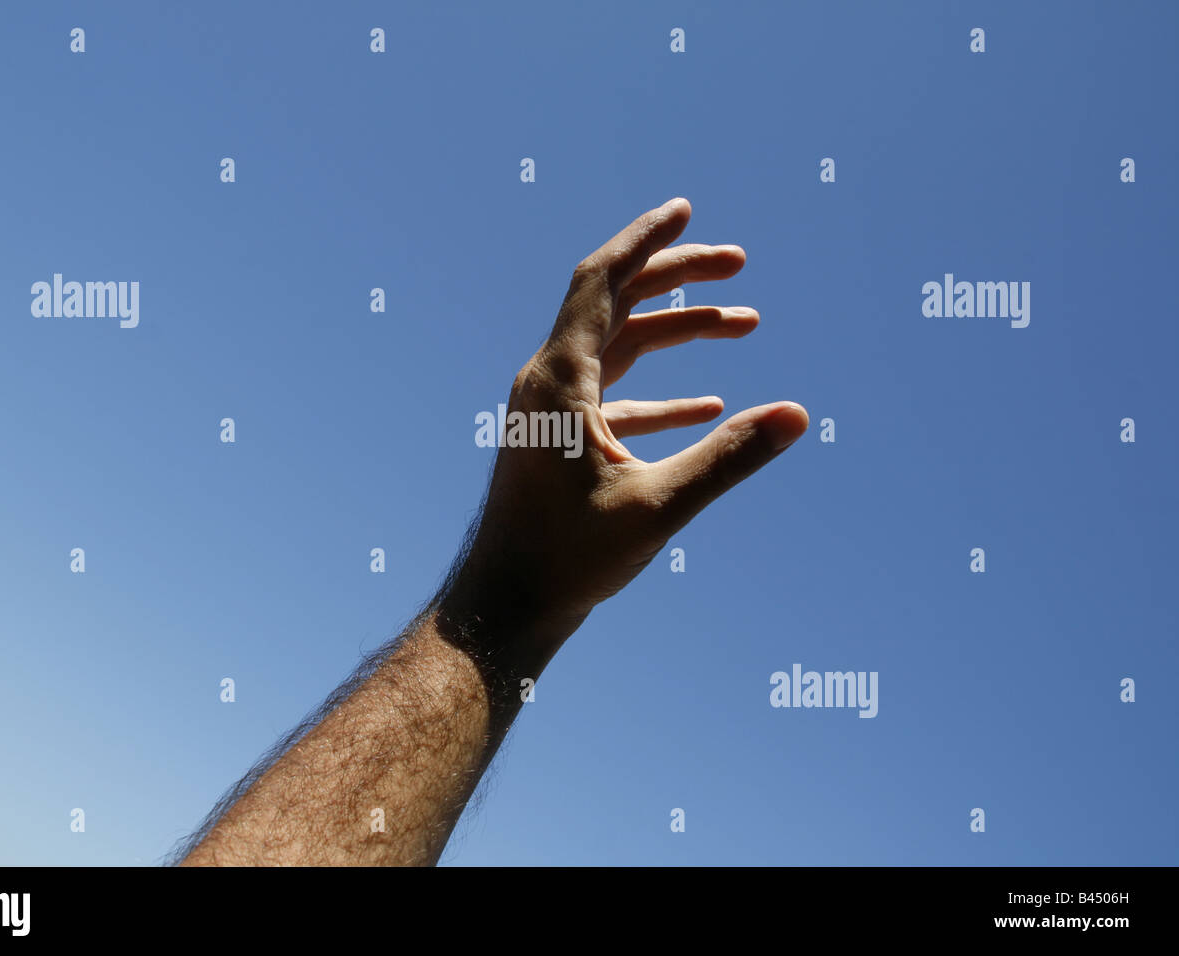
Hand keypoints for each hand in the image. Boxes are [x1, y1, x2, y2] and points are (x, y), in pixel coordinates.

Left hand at [442, 198, 808, 672]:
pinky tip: (708, 403)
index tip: (686, 208)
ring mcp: (553, 410)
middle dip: (677, 277)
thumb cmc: (568, 558)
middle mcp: (551, 381)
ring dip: (676, 332)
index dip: (646, 240)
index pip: (602, 280)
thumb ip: (728, 457)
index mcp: (561, 379)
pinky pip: (617, 397)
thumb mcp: (658, 505)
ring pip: (620, 349)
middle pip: (616, 303)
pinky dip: (661, 391)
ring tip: (745, 325)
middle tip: (739, 264)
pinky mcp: (561, 440)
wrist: (508, 604)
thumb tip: (796, 416)